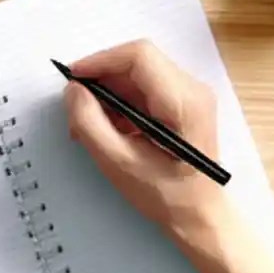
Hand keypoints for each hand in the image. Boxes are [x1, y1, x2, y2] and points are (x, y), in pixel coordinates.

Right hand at [64, 40, 228, 247]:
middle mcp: (193, 90)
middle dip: (101, 80)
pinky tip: (109, 128)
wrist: (199, 215)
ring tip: (91, 124)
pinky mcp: (182, 103)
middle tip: (77, 106)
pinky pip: (144, 88)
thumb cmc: (168, 196)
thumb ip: (90, 123)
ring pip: (137, 74)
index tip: (74, 77)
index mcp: (184, 103)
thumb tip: (74, 91)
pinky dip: (120, 102)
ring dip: (109, 93)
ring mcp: (190, 95)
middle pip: (137, 62)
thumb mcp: (119, 163)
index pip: (139, 57)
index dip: (100, 61)